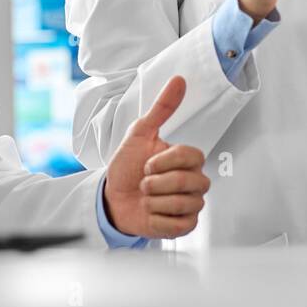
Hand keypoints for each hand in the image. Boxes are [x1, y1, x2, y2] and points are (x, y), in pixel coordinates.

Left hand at [104, 76, 209, 238]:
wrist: (112, 198)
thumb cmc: (127, 167)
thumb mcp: (140, 134)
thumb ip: (162, 108)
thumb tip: (178, 80)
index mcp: (187, 159)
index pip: (193, 156)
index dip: (166, 161)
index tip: (147, 164)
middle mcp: (194, 181)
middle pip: (190, 181)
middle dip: (158, 183)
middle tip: (144, 182)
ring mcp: (191, 205)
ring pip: (184, 203)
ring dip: (155, 201)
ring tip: (146, 198)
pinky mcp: (184, 226)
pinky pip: (179, 224)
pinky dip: (158, 219)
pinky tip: (151, 213)